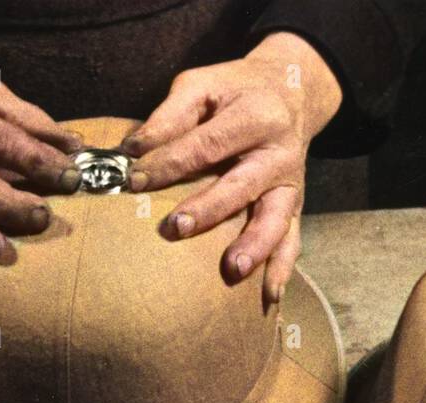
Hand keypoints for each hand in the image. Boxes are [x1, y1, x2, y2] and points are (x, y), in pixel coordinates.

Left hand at [121, 32, 342, 304]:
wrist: (290, 90)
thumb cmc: (233, 90)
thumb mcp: (202, 84)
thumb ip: (170, 114)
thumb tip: (132, 149)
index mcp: (255, 115)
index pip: (207, 144)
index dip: (170, 163)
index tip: (134, 181)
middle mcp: (278, 152)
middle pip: (242, 185)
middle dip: (208, 209)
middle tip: (174, 229)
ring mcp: (289, 183)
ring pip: (274, 218)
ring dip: (254, 246)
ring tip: (232, 271)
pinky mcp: (294, 205)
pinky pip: (292, 239)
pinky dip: (282, 268)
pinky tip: (269, 296)